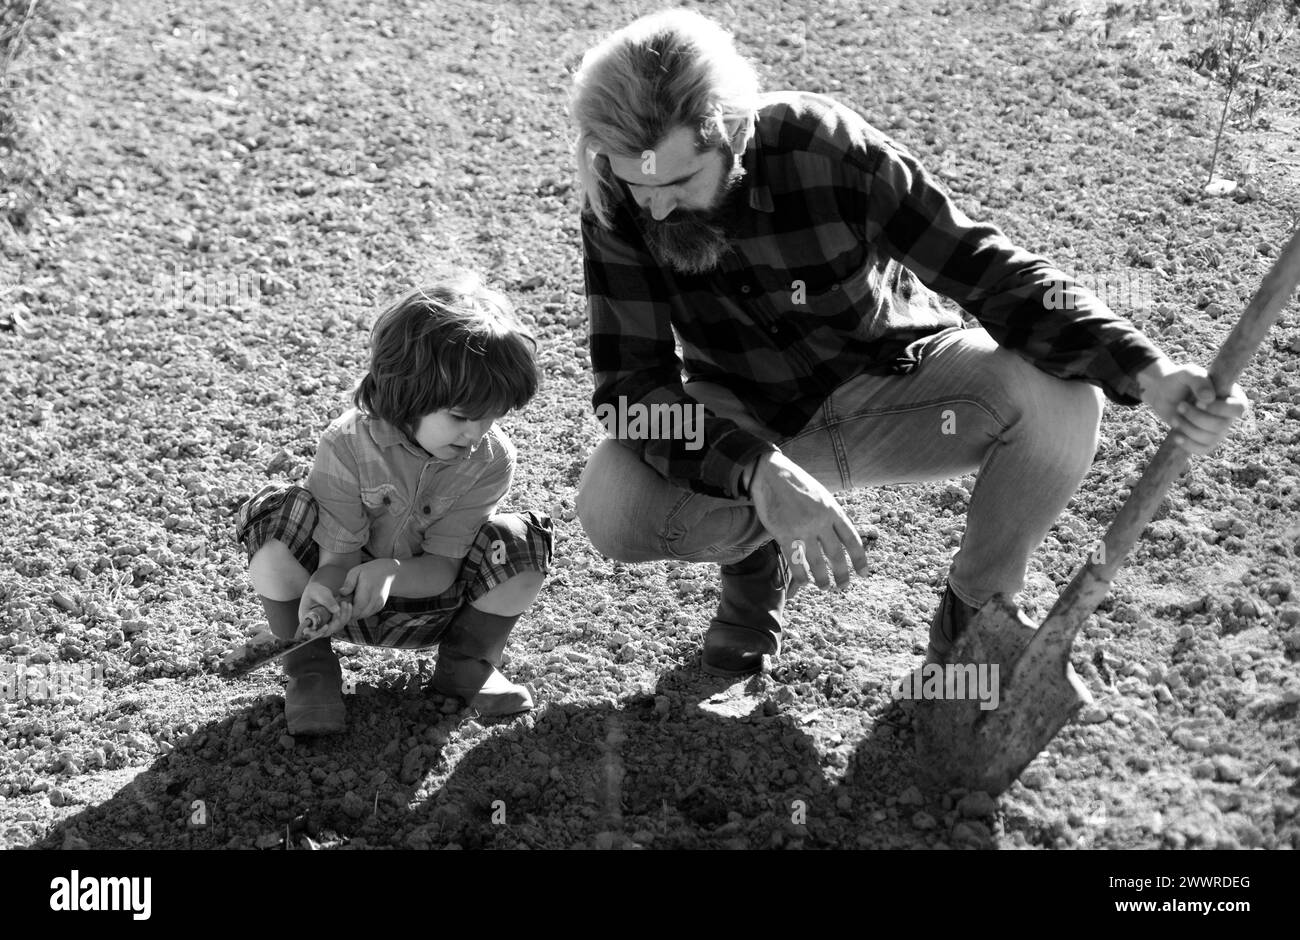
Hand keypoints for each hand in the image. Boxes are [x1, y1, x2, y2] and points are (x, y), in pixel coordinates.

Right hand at [298, 580, 352, 638]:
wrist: (319, 590)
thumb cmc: (314, 591)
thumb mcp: (318, 592)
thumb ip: (326, 600)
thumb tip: (336, 610)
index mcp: (306, 620)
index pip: (311, 632)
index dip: (319, 632)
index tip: (326, 626)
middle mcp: (315, 625)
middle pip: (327, 631)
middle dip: (337, 621)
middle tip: (342, 606)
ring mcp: (325, 624)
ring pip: (336, 627)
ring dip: (344, 617)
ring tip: (345, 603)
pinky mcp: (332, 622)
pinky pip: (341, 622)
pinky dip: (346, 615)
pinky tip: (348, 605)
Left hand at [340, 558, 400, 620]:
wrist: (388, 572)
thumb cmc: (369, 571)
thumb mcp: (356, 572)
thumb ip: (348, 583)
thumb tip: (341, 593)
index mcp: (368, 589)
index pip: (357, 608)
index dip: (347, 611)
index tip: (340, 606)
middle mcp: (376, 599)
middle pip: (360, 614)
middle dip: (349, 613)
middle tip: (341, 606)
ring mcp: (379, 604)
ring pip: (363, 615)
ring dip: (354, 613)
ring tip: (348, 604)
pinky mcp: (380, 606)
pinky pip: (368, 613)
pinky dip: (361, 612)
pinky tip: (357, 604)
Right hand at [749, 451, 868, 593]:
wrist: (771, 474)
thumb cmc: (797, 484)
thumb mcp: (821, 495)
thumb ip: (831, 515)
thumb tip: (840, 536)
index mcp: (833, 510)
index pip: (851, 540)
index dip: (859, 559)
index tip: (864, 574)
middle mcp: (820, 520)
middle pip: (835, 555)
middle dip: (842, 574)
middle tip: (843, 586)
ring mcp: (802, 527)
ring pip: (816, 562)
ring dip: (822, 579)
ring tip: (824, 587)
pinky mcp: (783, 533)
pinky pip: (795, 561)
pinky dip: (801, 575)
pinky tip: (804, 582)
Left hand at [1137, 357, 1247, 455]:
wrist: (1163, 393)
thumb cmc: (1180, 380)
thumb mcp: (1188, 372)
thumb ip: (1199, 380)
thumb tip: (1209, 398)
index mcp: (1231, 396)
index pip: (1238, 408)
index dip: (1219, 408)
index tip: (1199, 402)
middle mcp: (1228, 415)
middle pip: (1221, 425)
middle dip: (1196, 417)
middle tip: (1180, 406)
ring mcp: (1217, 429)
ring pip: (1210, 438)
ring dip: (1188, 428)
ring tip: (1175, 416)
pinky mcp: (1204, 440)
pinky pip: (1203, 449)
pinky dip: (1189, 444)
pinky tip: (1176, 435)